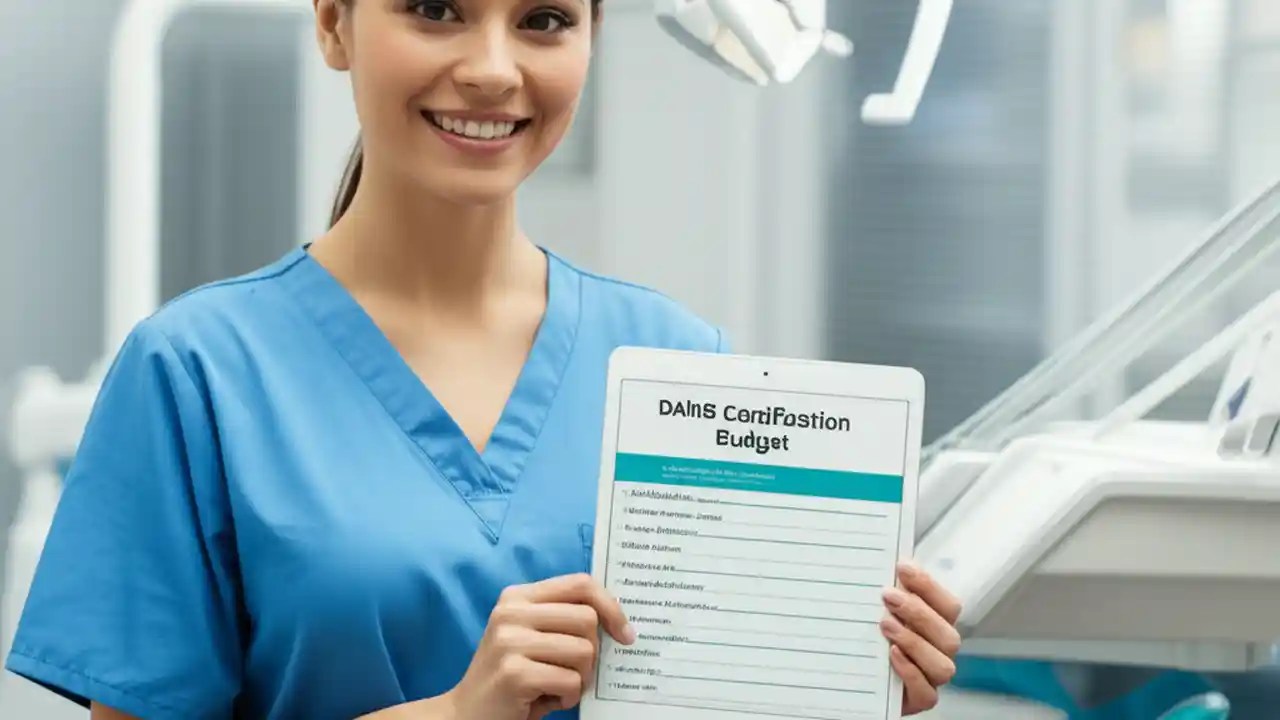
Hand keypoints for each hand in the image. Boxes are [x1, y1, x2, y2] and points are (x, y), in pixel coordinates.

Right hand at [446, 574, 635, 719]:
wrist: (466, 714)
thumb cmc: (512, 676)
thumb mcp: (532, 637)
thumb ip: (563, 619)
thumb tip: (619, 621)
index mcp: (518, 596)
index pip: (580, 584)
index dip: (610, 606)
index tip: (624, 633)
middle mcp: (511, 612)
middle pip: (587, 619)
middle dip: (592, 653)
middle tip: (574, 672)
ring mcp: (510, 641)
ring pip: (584, 651)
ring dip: (580, 679)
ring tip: (556, 686)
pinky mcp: (514, 673)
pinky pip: (571, 682)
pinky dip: (568, 698)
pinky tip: (545, 700)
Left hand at [881, 562, 962, 714]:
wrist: (859, 677)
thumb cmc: (873, 638)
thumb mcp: (878, 611)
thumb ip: (889, 594)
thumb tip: (883, 567)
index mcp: (937, 625)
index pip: (948, 605)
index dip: (928, 585)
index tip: (902, 567)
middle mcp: (940, 651)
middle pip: (948, 634)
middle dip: (918, 612)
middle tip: (887, 596)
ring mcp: (932, 677)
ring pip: (942, 665)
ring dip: (914, 642)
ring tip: (886, 626)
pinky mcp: (921, 699)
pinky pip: (927, 692)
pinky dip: (910, 671)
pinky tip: (892, 654)